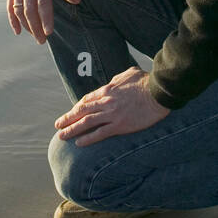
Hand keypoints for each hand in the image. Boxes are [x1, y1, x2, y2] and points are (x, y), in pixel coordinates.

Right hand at [7, 0, 80, 43]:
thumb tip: (76, 1)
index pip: (43, 3)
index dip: (45, 18)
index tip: (49, 32)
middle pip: (29, 10)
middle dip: (35, 27)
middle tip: (42, 40)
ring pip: (19, 10)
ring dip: (26, 25)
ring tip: (34, 35)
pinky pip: (10, 6)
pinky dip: (12, 19)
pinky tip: (18, 31)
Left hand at [54, 66, 170, 145]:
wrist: (159, 92)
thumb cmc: (147, 81)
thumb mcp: (129, 73)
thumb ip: (118, 78)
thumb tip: (113, 80)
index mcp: (108, 89)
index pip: (87, 100)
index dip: (77, 107)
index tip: (71, 113)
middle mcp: (106, 102)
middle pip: (82, 111)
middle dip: (68, 118)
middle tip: (58, 125)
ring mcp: (112, 114)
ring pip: (86, 123)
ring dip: (72, 129)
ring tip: (62, 136)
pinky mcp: (120, 125)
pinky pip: (100, 133)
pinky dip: (88, 139)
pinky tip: (79, 143)